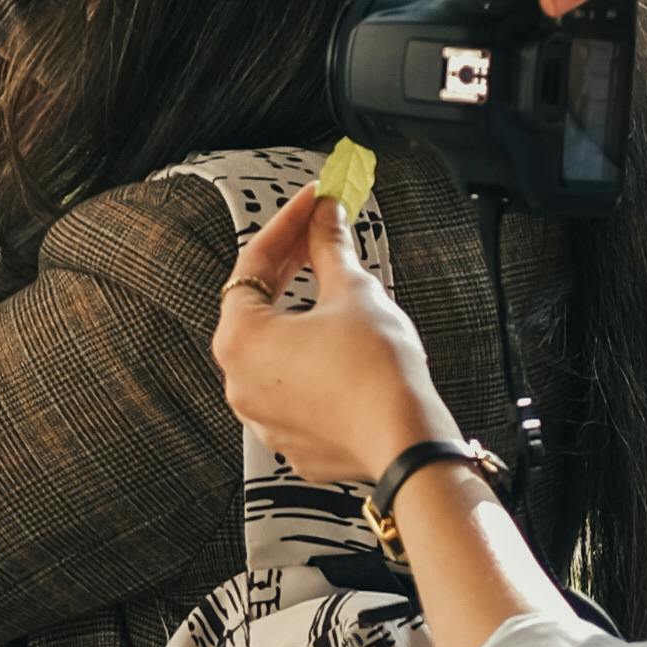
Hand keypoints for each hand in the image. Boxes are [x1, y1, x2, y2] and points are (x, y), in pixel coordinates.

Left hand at [213, 195, 444, 482]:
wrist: (407, 443)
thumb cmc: (377, 375)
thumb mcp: (353, 292)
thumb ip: (330, 248)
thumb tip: (326, 218)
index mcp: (240, 339)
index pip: (256, 263)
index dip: (289, 223)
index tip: (313, 203)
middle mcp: (239, 381)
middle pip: (257, 306)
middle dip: (291, 266)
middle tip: (319, 233)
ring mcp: (262, 414)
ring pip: (274, 349)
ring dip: (299, 315)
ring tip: (334, 288)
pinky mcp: (290, 438)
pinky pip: (292, 386)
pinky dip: (310, 360)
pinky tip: (339, 344)